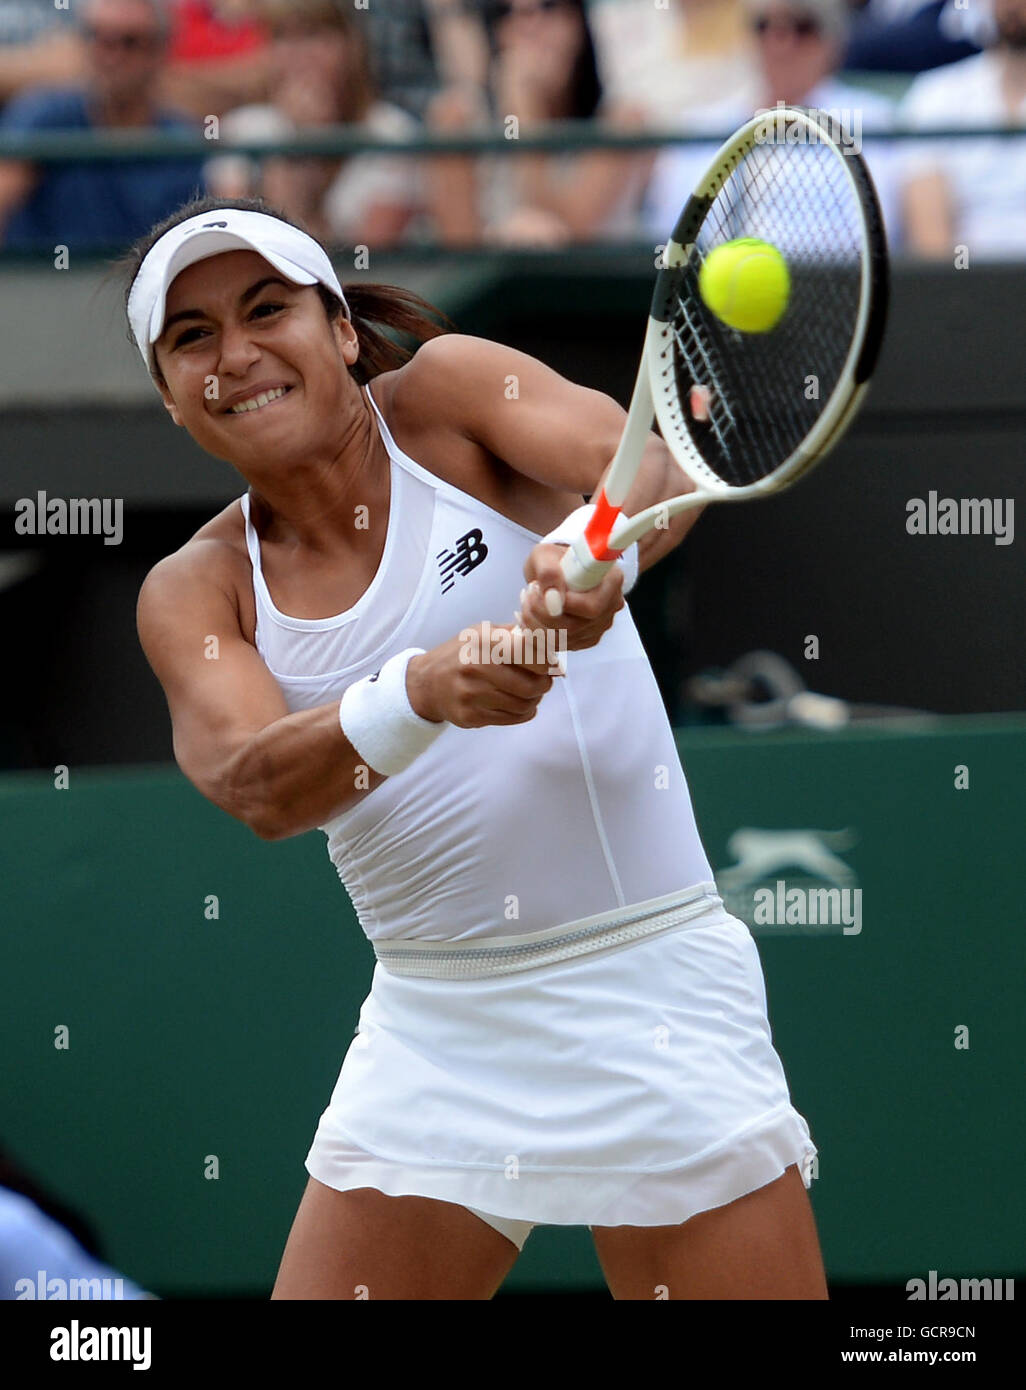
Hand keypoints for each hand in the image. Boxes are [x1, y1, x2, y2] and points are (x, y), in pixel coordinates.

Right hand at [407, 622, 558, 728]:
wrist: (426, 683)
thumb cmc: (461, 655)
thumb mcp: (482, 633)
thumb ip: (515, 635)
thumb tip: (552, 646)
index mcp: (483, 642)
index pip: (530, 654)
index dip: (548, 661)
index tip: (552, 664)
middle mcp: (476, 667)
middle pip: (532, 685)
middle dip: (545, 684)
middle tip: (544, 681)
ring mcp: (472, 694)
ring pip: (524, 704)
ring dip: (535, 700)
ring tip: (530, 693)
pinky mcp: (471, 716)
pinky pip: (512, 718)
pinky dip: (524, 713)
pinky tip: (519, 704)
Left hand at [516, 542, 624, 652]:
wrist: (554, 572)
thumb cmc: (554, 559)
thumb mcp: (546, 555)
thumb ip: (548, 572)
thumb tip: (552, 596)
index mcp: (611, 580)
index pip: (591, 606)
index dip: (562, 605)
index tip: (538, 590)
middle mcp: (610, 606)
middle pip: (577, 626)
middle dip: (542, 615)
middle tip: (527, 596)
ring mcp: (600, 625)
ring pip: (566, 639)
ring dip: (536, 625)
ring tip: (526, 603)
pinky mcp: (586, 638)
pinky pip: (560, 645)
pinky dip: (538, 635)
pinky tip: (529, 617)